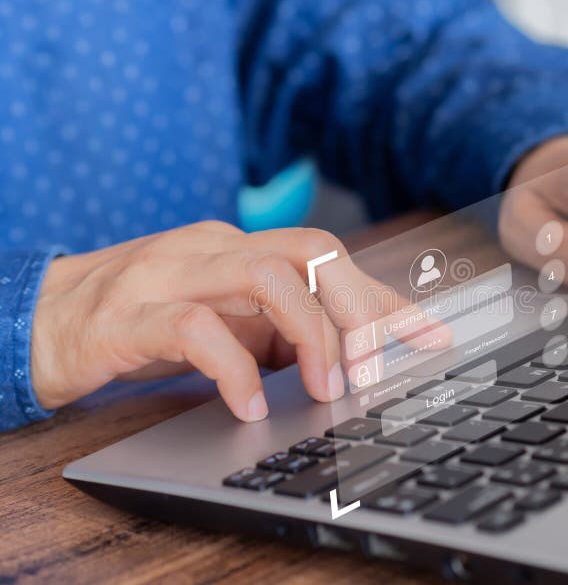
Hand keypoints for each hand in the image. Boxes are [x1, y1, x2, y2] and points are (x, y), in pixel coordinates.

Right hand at [30, 222, 398, 421]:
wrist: (45, 320)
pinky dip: (235, 370)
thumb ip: (284, 330)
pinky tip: (251, 407)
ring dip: (312, 337)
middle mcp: (215, 248)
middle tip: (373, 373)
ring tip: (326, 392)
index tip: (435, 336)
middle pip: (312, 251)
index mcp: (243, 249)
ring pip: (266, 276)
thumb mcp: (230, 322)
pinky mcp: (130, 314)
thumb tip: (355, 358)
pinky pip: (195, 328)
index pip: (333, 258)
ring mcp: (172, 273)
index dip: (387, 298)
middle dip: (359, 311)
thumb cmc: (146, 323)